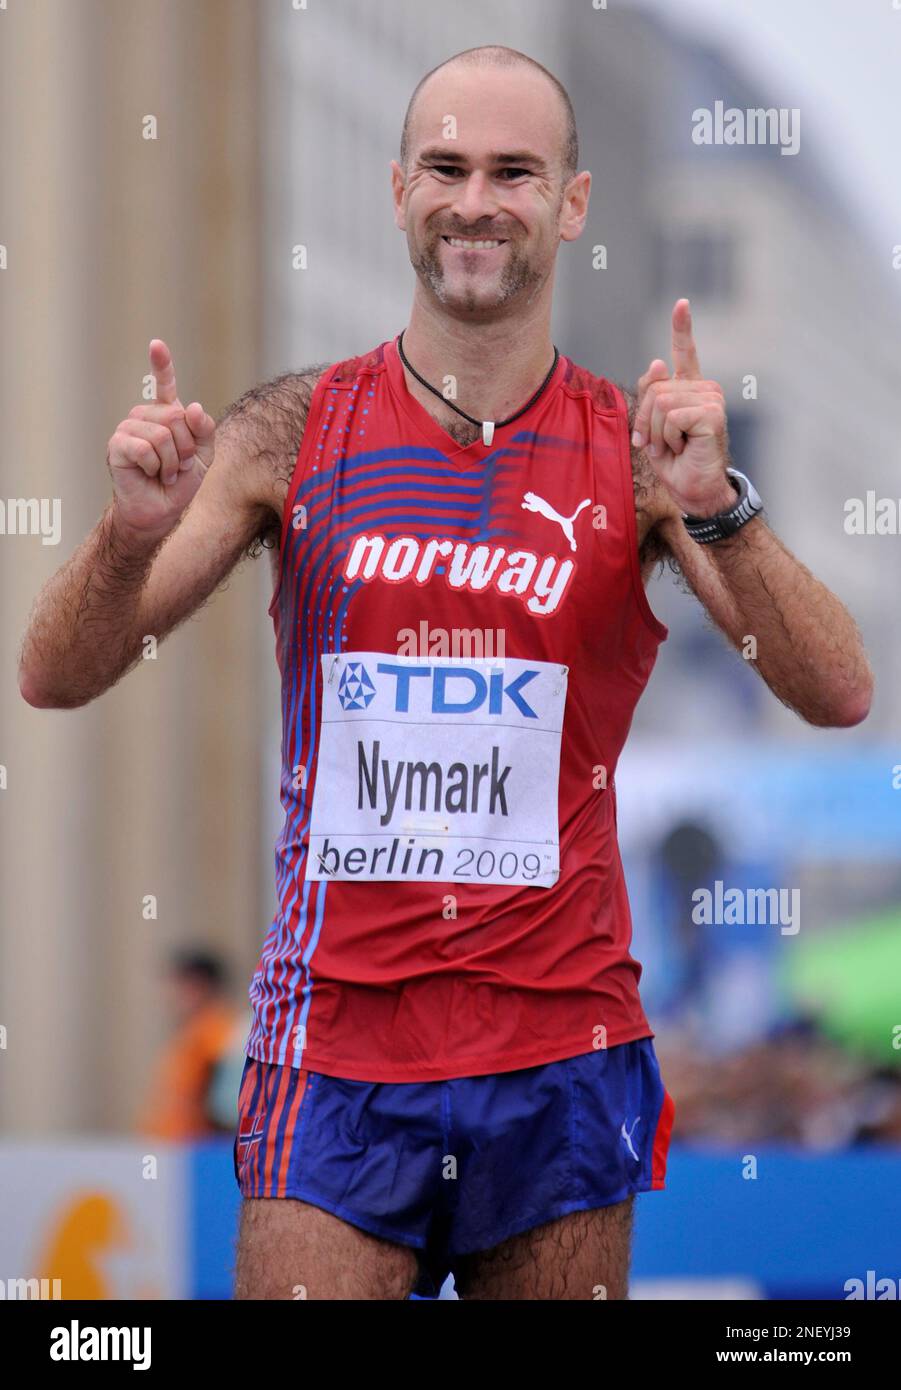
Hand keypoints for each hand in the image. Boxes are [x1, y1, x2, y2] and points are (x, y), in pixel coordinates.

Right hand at [106, 339, 215, 536]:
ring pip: (162, 434)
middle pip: (175, 417)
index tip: (156, 344)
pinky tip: (151, 474)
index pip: (164, 386)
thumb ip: (205, 431)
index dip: (162, 366)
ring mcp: (128, 429)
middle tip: (179, 466)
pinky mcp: (117, 445)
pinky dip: (155, 466)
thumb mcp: (203, 457)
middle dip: (185, 448)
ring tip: (165, 473)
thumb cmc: (179, 485)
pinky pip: (144, 447)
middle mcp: (145, 417)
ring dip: (171, 461)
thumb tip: (195, 407)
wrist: (160, 512)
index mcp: (165, 416)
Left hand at [631, 300, 733, 516]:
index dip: (682, 328)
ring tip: (674, 447)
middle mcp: (705, 389)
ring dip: (657, 433)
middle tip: (660, 444)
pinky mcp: (713, 414)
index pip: (685, 353)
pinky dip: (668, 438)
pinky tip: (684, 448)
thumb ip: (651, 394)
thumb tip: (657, 363)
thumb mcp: (652, 426)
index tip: (682, 303)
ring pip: (661, 403)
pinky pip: (671, 418)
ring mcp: (712, 399)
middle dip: (646, 421)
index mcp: (691, 389)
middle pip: (655, 389)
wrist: (695, 491)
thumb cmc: (675, 462)